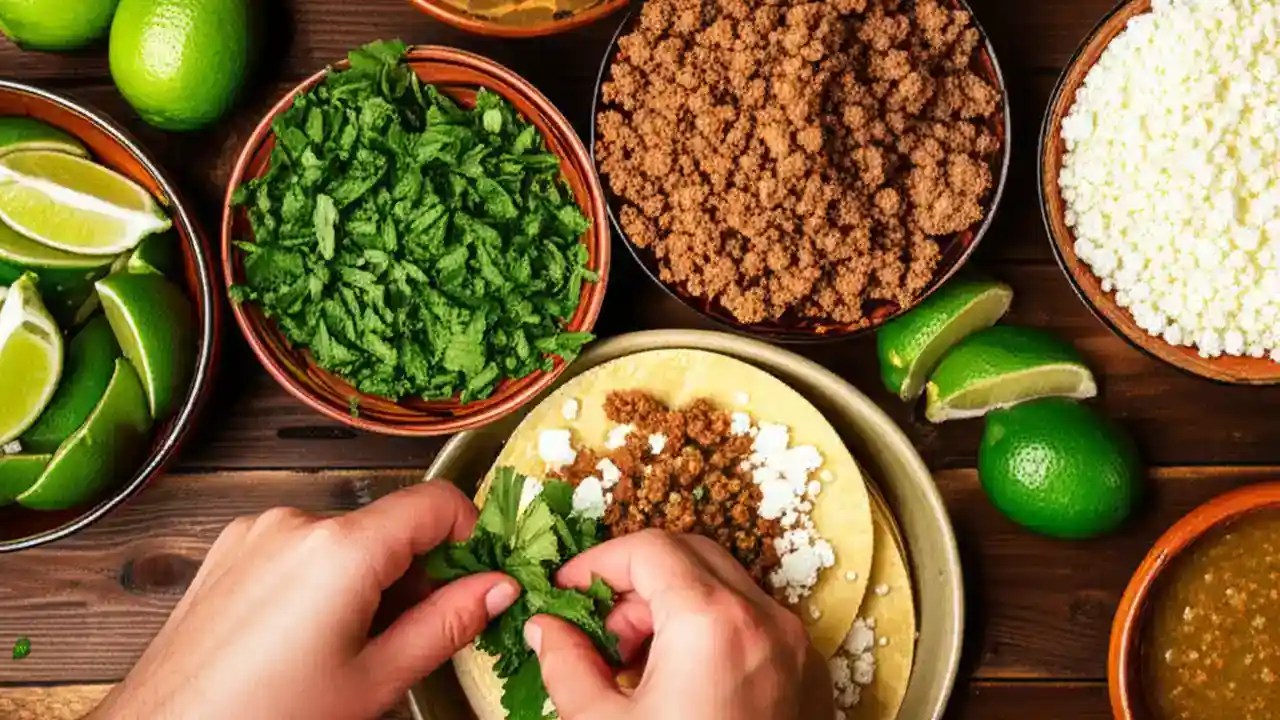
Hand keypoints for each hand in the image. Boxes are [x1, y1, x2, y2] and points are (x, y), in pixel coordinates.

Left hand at [92, 481, 519, 719]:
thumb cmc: (263, 718)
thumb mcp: (376, 681)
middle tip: (415, 633)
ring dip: (368, 579)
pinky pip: (301, 547)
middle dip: (415, 573)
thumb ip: (447, 624)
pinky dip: (323, 580)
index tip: (480, 569)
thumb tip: (498, 588)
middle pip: (390, 525)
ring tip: (351, 648)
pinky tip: (311, 636)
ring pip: (345, 538)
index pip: (436, 502)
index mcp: (340, 549)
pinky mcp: (231, 550)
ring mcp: (258, 533)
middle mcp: (296, 524)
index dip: (470, 533)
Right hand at [527, 529, 831, 719]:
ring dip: (676, 605)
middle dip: (636, 581)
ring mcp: (797, 649)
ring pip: (727, 586)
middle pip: (691, 554)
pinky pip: (757, 623)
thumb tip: (548, 629)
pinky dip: (714, 631)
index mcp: (712, 624)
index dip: (597, 563)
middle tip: (600, 631)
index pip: (649, 548)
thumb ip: (568, 665)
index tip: (567, 592)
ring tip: (639, 664)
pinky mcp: (812, 677)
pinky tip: (684, 683)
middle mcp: (765, 622)